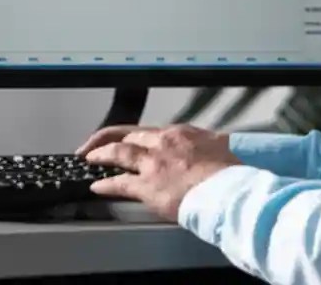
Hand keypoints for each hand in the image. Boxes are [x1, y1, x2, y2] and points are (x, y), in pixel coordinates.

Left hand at [77, 124, 241, 220]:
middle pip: (129, 136)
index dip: (133, 135)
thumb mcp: (221, 148)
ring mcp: (154, 164)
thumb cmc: (231, 173)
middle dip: (109, 139)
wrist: (230, 190)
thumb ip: (207, 146)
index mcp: (181, 134)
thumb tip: (211, 148)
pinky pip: (119, 183)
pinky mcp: (148, 186)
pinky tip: (96, 186)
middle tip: (97, 144)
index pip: (149, 131)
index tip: (126, 138)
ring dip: (100, 154)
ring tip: (89, 157)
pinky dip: (105, 184)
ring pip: (118, 153)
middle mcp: (163, 143)